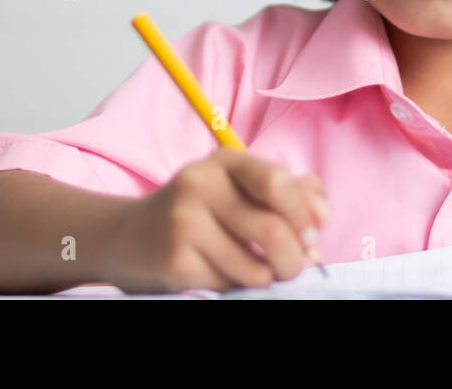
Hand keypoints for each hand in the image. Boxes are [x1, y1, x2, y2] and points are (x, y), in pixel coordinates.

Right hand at [101, 147, 330, 292]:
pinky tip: (222, 275)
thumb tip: (321, 213)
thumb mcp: (239, 189)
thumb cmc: (200, 213)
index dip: (303, 215)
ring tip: (257, 273)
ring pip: (256, 268)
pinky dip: (238, 289)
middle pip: (273, 231)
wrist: (130, 236)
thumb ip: (290, 192)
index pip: (277, 182)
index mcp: (224, 161)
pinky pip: (230, 287)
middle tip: (291, 268)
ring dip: (268, 280)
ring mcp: (182, 222)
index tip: (311, 236)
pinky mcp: (174, 261)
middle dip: (294, 260)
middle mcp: (199, 184)